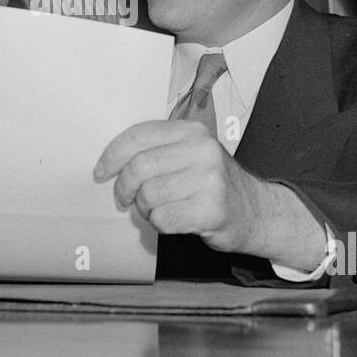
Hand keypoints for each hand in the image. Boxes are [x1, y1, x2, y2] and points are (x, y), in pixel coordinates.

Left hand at [93, 119, 308, 260]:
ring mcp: (210, 180)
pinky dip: (161, 224)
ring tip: (162, 209)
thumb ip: (157, 150)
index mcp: (192, 131)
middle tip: (125, 199)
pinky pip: (163, 219)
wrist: (256, 211)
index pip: (138, 136)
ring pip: (148, 196)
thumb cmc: (212, 184)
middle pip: (138, 168)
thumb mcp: (190, 154)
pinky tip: (176, 220)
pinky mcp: (212, 209)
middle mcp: (202, 150)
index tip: (101, 172)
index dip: (112, 155)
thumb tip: (110, 162)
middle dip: (124, 188)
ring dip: (147, 209)